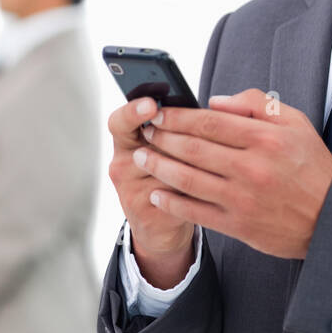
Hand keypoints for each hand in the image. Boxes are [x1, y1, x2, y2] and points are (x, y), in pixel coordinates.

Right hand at [107, 96, 197, 286]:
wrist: (161, 227)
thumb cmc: (170, 176)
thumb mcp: (164, 147)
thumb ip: (176, 127)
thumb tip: (207, 108)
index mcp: (126, 142)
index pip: (120, 121)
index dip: (133, 111)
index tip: (151, 104)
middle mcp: (122, 164)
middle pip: (146, 144)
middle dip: (174, 138)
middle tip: (194, 133)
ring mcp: (131, 190)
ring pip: (166, 169)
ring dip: (192, 164)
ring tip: (211, 163)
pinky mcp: (145, 211)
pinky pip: (174, 194)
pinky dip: (195, 188)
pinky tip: (210, 187)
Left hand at [132, 88, 331, 258]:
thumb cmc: (312, 167)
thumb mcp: (296, 123)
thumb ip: (256, 105)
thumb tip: (214, 101)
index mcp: (265, 138)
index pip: (210, 122)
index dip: (178, 116)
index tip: (158, 112)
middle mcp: (252, 167)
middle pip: (194, 149)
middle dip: (162, 138)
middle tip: (144, 131)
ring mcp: (243, 199)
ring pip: (189, 179)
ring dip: (159, 167)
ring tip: (140, 157)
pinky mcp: (239, 225)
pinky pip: (197, 212)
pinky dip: (172, 203)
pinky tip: (156, 194)